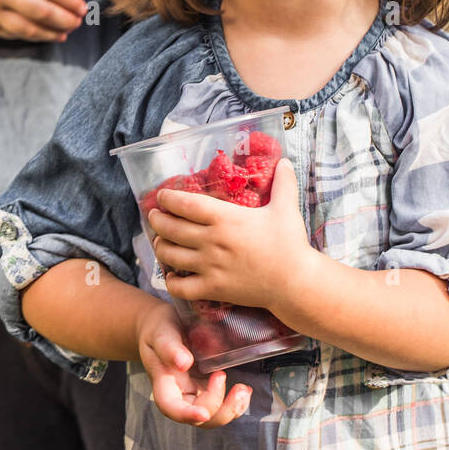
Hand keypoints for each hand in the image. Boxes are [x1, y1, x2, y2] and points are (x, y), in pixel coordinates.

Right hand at [135, 300, 251, 428]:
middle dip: (219, 410)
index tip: (204, 413)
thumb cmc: (158, 328)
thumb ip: (169, 347)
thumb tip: (184, 363)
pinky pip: (222, 403)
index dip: (187, 415)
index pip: (171, 408)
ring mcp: (194, 392)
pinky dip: (236, 402)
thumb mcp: (160, 332)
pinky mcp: (207, 387)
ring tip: (244, 390)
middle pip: (197, 418)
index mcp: (164, 383)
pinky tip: (246, 390)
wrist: (163, 324)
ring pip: (212, 415)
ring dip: (231, 409)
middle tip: (232, 384)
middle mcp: (179, 393)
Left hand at [148, 158, 309, 310]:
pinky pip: (181, 287)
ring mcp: (210, 267)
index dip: (169, 199)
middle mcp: (212, 241)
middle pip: (171, 228)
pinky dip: (171, 281)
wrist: (294, 282)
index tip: (162, 196)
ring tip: (159, 241)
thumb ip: (283, 182)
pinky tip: (171, 275)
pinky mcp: (212, 289)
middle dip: (158, 221)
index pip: (186, 204)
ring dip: (160, 247)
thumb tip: (285, 160)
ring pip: (171, 256)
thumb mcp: (286, 208)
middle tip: (154, 216)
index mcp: (225, 218)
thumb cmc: (290, 243)